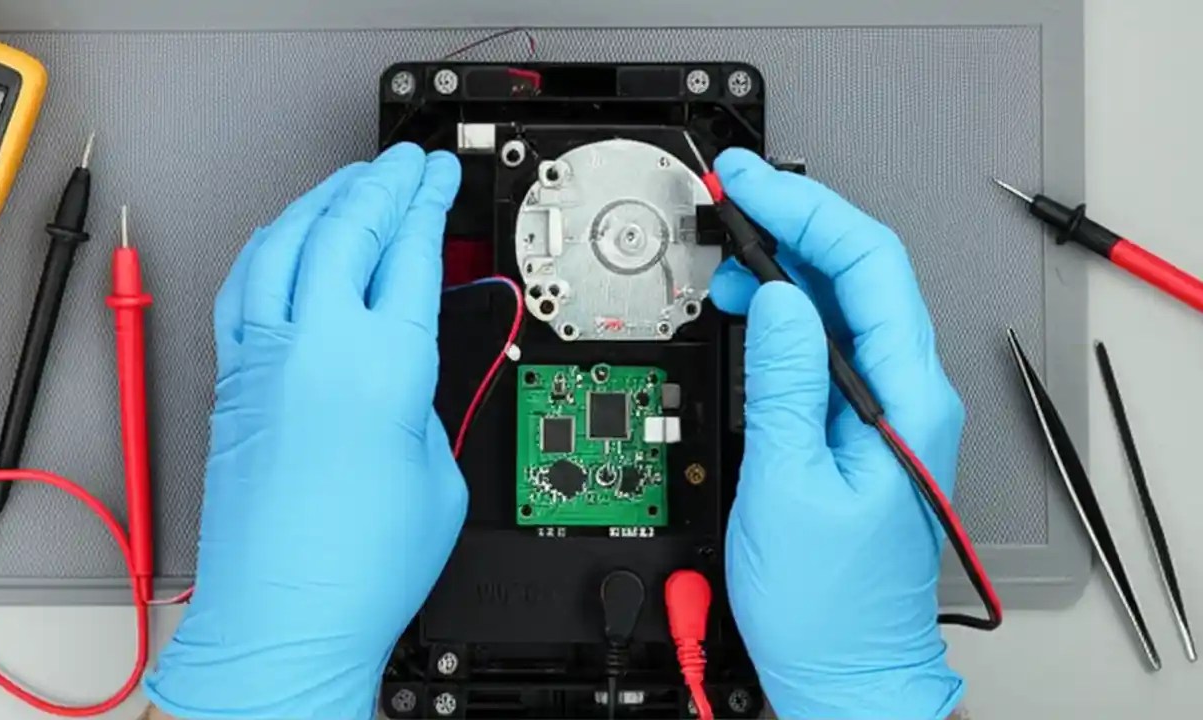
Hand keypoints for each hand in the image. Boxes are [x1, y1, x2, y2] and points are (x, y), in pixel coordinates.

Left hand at [144, 143, 466, 719]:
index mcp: (384, 366)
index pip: (411, 252)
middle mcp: (316, 346)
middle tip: (406, 164)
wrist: (283, 617)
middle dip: (382, 183)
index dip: (431, 205)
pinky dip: (270, 245)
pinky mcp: (232, 379)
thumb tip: (420, 371)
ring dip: (322, 200)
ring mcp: (264, 357)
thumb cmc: (357, 568)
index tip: (440, 179)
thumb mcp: (438, 474)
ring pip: (285, 241)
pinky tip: (286, 237)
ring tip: (350, 182)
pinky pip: (245, 284)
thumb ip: (431, 403)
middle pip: (347, 228)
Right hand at [711, 149, 965, 718]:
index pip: (867, 266)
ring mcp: (884, 412)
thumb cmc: (828, 604)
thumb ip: (786, 383)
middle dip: (795, 224)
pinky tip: (754, 308)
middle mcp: (906, 397)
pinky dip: (787, 316)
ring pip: (841, 308)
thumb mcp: (790, 485)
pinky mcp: (856, 430)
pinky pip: (826, 349)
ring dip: (787, 267)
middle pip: (860, 275)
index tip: (750, 185)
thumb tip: (781, 299)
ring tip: (730, 251)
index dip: (806, 212)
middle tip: (732, 198)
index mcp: (904, 401)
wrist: (847, 670)